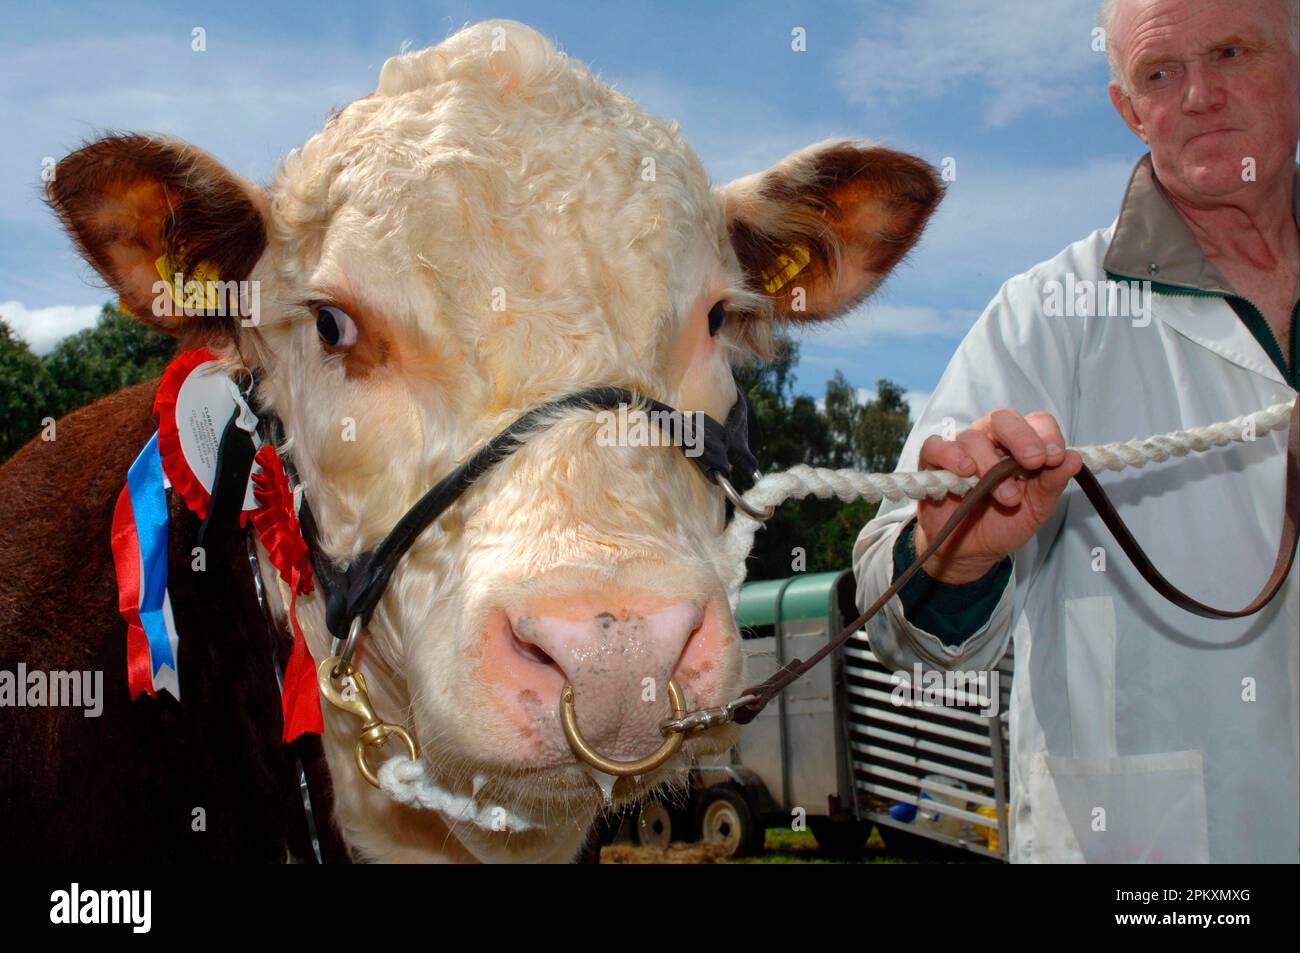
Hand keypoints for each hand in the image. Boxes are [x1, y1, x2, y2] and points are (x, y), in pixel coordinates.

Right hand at [913, 409, 1082, 582]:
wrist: (973, 551)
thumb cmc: (1006, 522)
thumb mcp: (1038, 508)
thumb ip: (1053, 483)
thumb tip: (1074, 459)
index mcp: (1020, 444)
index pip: (1036, 422)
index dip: (1047, 434)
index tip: (1055, 457)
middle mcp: (991, 439)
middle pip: (1003, 418)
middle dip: (1022, 437)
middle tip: (1034, 461)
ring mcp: (961, 448)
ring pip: (973, 437)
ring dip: (990, 465)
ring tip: (1006, 497)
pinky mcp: (933, 462)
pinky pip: (936, 446)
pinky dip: (950, 455)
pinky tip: (965, 471)